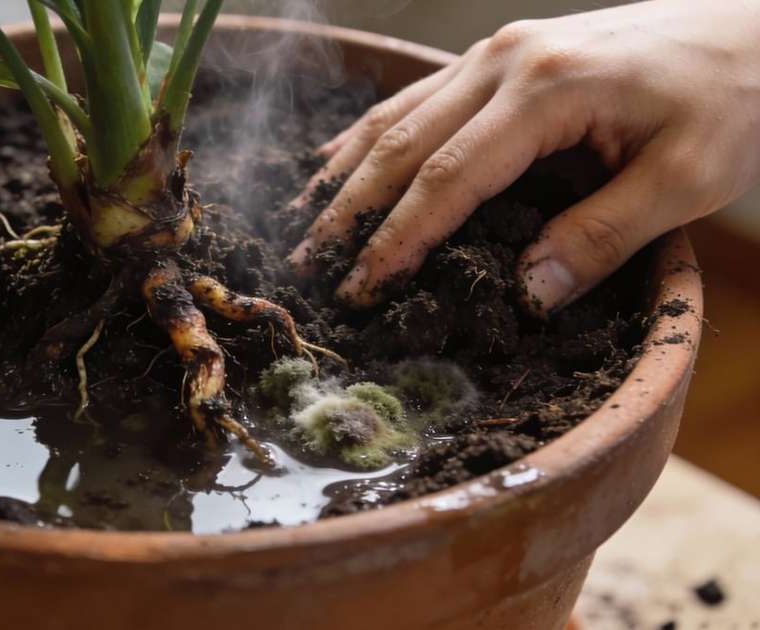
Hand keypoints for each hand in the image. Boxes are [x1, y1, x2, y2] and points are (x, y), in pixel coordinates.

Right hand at [288, 0, 759, 314]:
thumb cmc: (735, 100)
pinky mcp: (501, 53)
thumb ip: (602, 236)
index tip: (363, 287)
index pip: (448, 176)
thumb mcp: (689, 179)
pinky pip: (418, 96)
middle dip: (352, 211)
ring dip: (349, 172)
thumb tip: (524, 294)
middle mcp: (505, 60)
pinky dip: (372, 134)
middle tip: (310, 267)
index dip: (400, 237)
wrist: (758, 25)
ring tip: (306, 222)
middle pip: (403, 142)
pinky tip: (339, 161)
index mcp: (547, 89)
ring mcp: (498, 50)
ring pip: (398, 114)